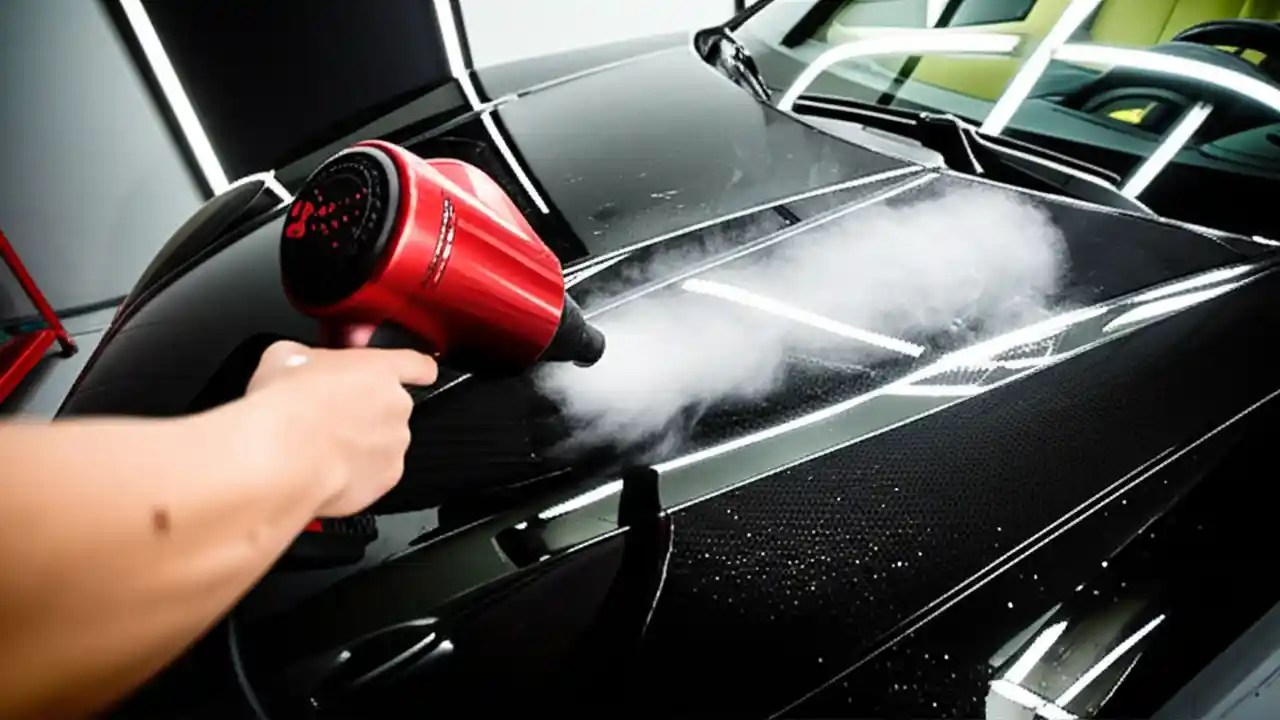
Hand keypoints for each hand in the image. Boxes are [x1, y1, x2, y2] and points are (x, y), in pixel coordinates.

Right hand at [239, 340, 436, 516]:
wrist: (280, 460)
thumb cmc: (284, 407)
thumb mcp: (285, 357)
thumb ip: (308, 357)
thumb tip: (299, 364)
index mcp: (380, 369)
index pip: (417, 365)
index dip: (415, 370)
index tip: (416, 374)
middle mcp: (397, 405)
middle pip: (391, 406)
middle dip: (366, 412)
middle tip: (329, 416)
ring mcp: (395, 445)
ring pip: (384, 442)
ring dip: (361, 444)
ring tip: (320, 447)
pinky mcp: (386, 480)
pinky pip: (375, 473)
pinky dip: (356, 473)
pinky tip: (324, 469)